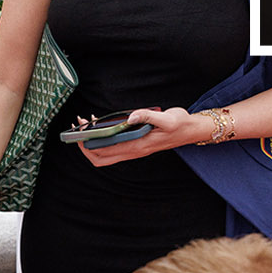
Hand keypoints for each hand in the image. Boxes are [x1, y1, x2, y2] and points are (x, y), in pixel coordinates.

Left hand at [75, 107, 206, 166]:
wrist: (192, 130)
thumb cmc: (180, 124)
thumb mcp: (167, 118)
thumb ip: (148, 116)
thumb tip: (131, 116)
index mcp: (138, 146)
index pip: (105, 151)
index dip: (89, 143)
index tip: (82, 129)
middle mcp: (134, 151)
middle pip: (100, 156)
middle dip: (85, 144)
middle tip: (80, 126)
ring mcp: (134, 149)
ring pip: (105, 153)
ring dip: (93, 142)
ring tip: (87, 124)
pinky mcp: (136, 144)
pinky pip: (114, 147)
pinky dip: (103, 139)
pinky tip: (102, 124)